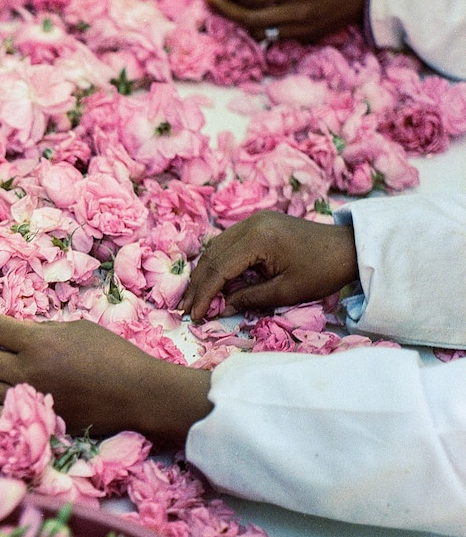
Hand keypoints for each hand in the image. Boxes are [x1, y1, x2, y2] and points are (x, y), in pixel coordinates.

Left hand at [0, 315, 210, 444]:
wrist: (137, 394)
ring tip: (11, 376)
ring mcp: (30, 398)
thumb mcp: (79, 329)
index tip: (11, 331)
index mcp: (39, 343)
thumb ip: (44, 331)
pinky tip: (16, 397)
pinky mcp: (37, 421)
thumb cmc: (114, 356)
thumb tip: (20, 333)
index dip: (1, 327)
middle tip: (6, 354)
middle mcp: (28, 371)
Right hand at [180, 210, 357, 320]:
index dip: (205, 294)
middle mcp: (250, 225)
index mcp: (258, 239)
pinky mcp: (258, 224)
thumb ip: (250, 299)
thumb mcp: (286, 292)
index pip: (219, 269)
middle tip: (187, 309)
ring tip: (195, 298)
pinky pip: (228, 243)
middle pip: (212, 256)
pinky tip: (213, 280)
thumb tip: (221, 308)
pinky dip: (217, 263)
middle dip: (198, 285)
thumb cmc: (322, 272)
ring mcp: (253, 221)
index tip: (195, 315)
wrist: (348, 248)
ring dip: (205, 273)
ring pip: (216, 248)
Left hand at [207, 0, 368, 42]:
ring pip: (258, 32)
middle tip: (211, 1)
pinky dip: (260, 28)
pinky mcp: (306, 38)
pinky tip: (253, 17)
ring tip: (230, 9)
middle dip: (225, 10)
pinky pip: (274, 37)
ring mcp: (301, 28)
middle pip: (249, 18)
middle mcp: (297, 11)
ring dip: (241, 21)